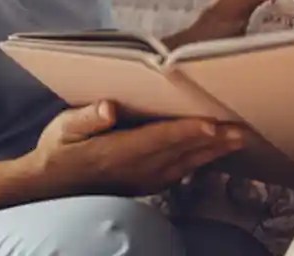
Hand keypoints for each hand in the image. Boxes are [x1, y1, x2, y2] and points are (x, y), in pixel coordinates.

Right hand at [29, 101, 246, 196]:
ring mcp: (143, 180)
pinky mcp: (148, 184)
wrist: (51, 185)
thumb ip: (86, 118)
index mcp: (115, 151)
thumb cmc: (57, 149)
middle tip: (243, 130)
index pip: (158, 139)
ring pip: (186, 164)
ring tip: (240, 139)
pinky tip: (218, 153)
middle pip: (181, 153)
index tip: (212, 125)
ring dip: (214, 153)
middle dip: (214, 142)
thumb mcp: (62, 128)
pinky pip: (181, 172)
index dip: (186, 132)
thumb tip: (109, 108)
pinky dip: (202, 162)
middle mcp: (135, 169)